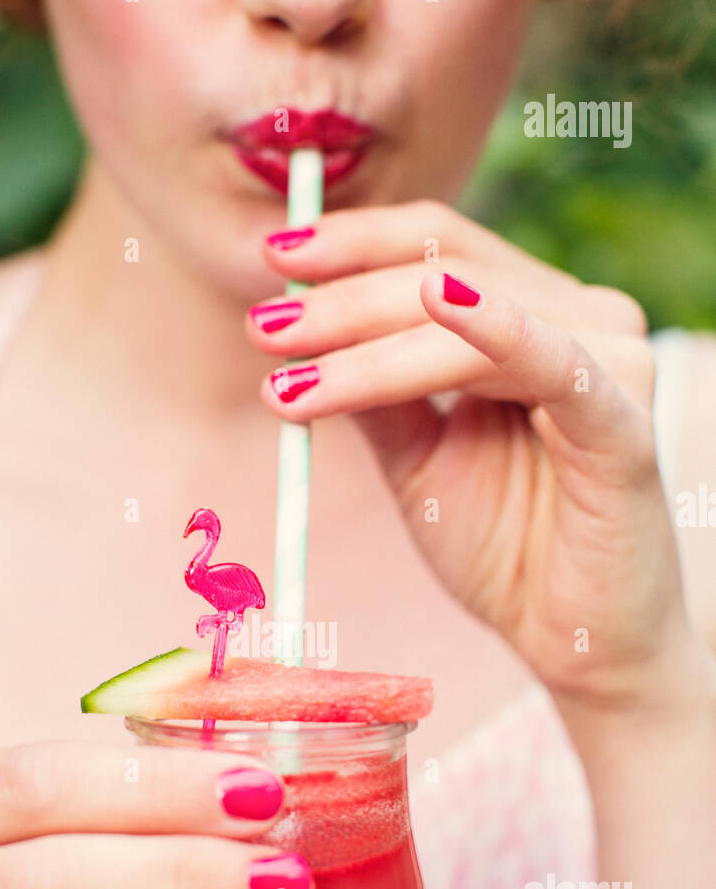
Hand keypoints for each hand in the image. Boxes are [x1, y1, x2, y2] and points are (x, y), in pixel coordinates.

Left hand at [250, 202, 702, 710]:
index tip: (272, 257)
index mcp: (535, 319)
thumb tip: (296, 331)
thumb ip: (375, 394)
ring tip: (291, 368)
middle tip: (265, 327)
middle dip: (344, 300)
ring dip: (370, 341)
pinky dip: (497, 327)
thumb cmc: (507, 549)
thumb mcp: (418, 460)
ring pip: (470, 324)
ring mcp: (610, 366)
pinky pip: (554, 362)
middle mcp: (581, 322)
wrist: (574, 643)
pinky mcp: (624, 423)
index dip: (354, 246)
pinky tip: (440, 298)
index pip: (438, 248)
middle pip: (447, 270)